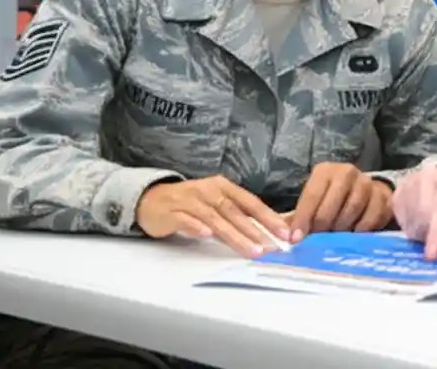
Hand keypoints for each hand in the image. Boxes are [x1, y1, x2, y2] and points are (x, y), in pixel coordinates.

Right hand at [134, 176, 289, 257]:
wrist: (151, 200)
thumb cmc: (190, 204)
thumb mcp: (215, 204)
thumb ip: (236, 215)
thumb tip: (266, 232)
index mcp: (222, 187)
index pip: (250, 202)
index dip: (268, 217)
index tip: (284, 233)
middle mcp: (208, 191)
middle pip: (235, 212)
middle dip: (255, 230)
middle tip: (271, 247)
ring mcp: (189, 201)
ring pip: (215, 218)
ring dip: (234, 235)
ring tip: (251, 249)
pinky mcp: (171, 212)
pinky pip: (185, 220)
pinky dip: (196, 227)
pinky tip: (206, 235)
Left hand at [291, 163, 392, 238]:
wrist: (363, 193)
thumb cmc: (330, 202)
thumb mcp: (312, 204)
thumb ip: (297, 219)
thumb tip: (285, 239)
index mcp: (325, 172)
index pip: (312, 195)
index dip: (303, 218)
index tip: (296, 239)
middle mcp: (347, 172)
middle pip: (334, 201)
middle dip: (324, 223)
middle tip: (320, 238)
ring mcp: (367, 183)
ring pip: (354, 207)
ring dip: (343, 227)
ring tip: (337, 237)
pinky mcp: (384, 196)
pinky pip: (373, 216)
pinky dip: (362, 229)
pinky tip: (355, 234)